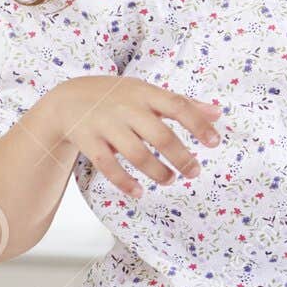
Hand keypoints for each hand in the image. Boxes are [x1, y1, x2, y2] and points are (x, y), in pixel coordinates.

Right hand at [29, 75, 221, 198]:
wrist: (67, 99)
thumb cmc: (118, 97)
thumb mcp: (148, 93)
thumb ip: (183, 103)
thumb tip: (218, 113)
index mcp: (145, 93)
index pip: (178, 106)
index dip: (198, 124)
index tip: (214, 143)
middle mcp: (126, 108)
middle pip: (159, 135)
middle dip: (180, 157)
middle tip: (194, 172)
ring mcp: (105, 124)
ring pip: (135, 154)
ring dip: (157, 172)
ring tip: (170, 181)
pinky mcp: (88, 141)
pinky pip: (107, 166)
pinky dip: (124, 182)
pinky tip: (139, 192)